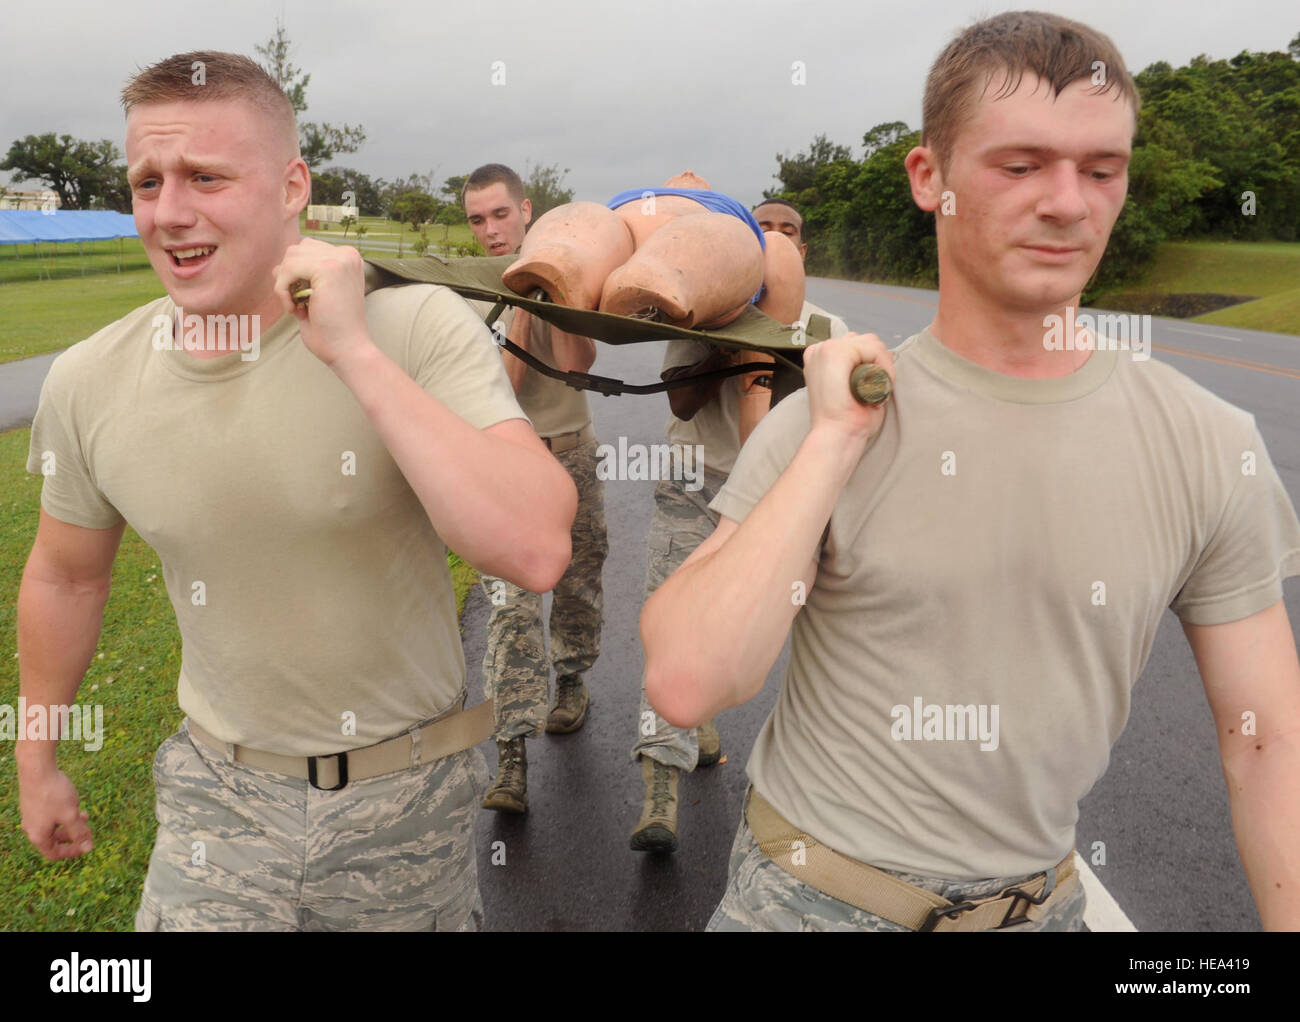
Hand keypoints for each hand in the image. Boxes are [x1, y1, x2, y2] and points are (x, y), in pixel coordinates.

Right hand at [19, 764, 92, 860]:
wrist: (37, 769)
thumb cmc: (54, 794)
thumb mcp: (71, 815)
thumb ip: (79, 833)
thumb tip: (88, 848)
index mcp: (38, 836)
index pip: (54, 854)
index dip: (71, 852)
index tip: (87, 844)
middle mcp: (31, 828)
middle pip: (53, 841)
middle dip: (73, 836)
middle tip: (87, 827)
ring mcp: (30, 815)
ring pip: (53, 827)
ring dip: (70, 824)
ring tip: (84, 814)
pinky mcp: (33, 804)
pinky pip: (49, 816)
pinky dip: (63, 814)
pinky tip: (73, 803)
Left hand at [272, 238, 372, 369]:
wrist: (349, 350)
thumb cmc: (332, 330)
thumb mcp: (316, 296)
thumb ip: (302, 277)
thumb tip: (277, 267)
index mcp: (348, 259)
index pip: (307, 251)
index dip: (296, 276)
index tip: (304, 303)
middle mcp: (347, 255)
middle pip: (297, 250)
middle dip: (289, 278)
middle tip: (298, 305)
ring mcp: (340, 259)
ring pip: (291, 256)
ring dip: (285, 283)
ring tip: (296, 307)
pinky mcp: (329, 267)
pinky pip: (288, 268)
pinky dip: (282, 289)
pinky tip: (294, 309)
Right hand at [802, 332, 894, 443]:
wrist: (835, 435)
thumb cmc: (843, 420)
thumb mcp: (849, 389)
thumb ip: (857, 371)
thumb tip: (878, 359)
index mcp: (819, 358)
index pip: (855, 345)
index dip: (872, 364)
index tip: (871, 389)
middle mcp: (819, 349)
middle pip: (864, 340)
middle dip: (878, 362)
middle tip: (875, 390)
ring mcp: (826, 348)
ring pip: (871, 342)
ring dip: (882, 365)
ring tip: (875, 390)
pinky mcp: (836, 352)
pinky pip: (873, 348)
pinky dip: (884, 366)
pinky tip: (877, 387)